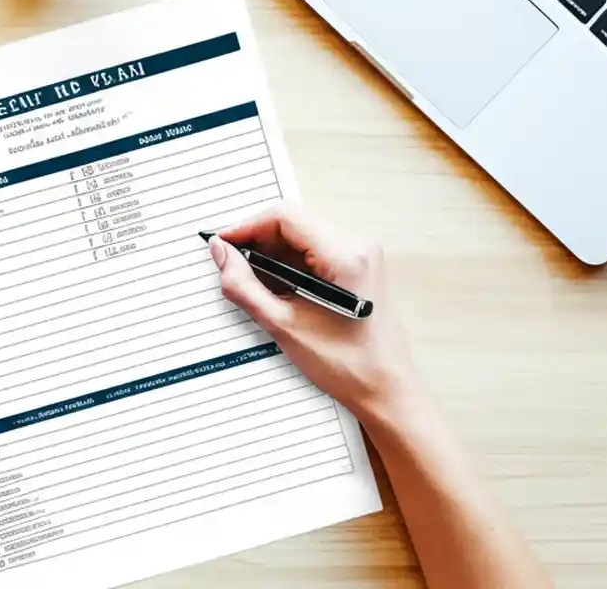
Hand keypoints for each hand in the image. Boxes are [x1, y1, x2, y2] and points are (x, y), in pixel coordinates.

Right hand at [207, 202, 416, 421]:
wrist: (385, 388)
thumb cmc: (347, 365)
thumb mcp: (283, 325)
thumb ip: (244, 286)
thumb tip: (221, 253)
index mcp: (345, 257)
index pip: (285, 217)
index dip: (247, 226)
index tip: (223, 243)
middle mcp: (358, 247)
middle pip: (294, 222)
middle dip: (258, 240)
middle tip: (232, 264)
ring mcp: (362, 255)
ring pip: (303, 235)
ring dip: (273, 253)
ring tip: (255, 283)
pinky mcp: (360, 266)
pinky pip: (316, 250)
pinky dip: (291, 263)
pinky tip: (279, 288)